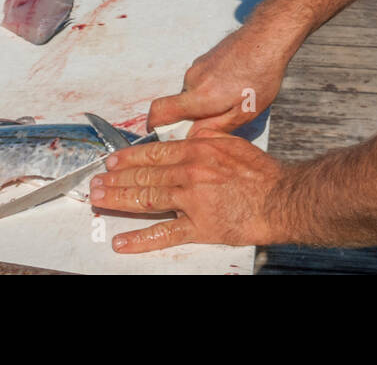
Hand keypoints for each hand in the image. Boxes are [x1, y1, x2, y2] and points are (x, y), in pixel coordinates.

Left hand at [91, 127, 285, 251]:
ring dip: (119, 200)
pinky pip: (164, 233)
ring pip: (147, 199)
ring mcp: (193, 201)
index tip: (111, 161)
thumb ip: (206, 138)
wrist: (281, 198)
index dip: (128, 157)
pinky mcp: (200, 227)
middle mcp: (190, 173)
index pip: (153, 153)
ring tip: (99, 202)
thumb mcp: (232, 143)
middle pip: (144, 176)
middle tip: (95, 184)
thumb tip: (187, 134)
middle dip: (115, 180)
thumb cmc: (261, 173)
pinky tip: (122, 241)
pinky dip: (140, 238)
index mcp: (197, 150)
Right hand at [147, 23, 293, 132]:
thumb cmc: (261, 75)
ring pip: (191, 93)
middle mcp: (192, 79)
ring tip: (232, 100)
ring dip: (203, 103)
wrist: (267, 37)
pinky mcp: (204, 59)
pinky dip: (210, 89)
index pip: (159, 112)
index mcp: (199, 95)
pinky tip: (233, 87)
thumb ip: (216, 127)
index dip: (156, 126)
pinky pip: (199, 81)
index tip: (168, 135)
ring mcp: (197, 66)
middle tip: (219, 120)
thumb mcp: (245, 111)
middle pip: (177, 106)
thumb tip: (193, 137)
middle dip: (191, 118)